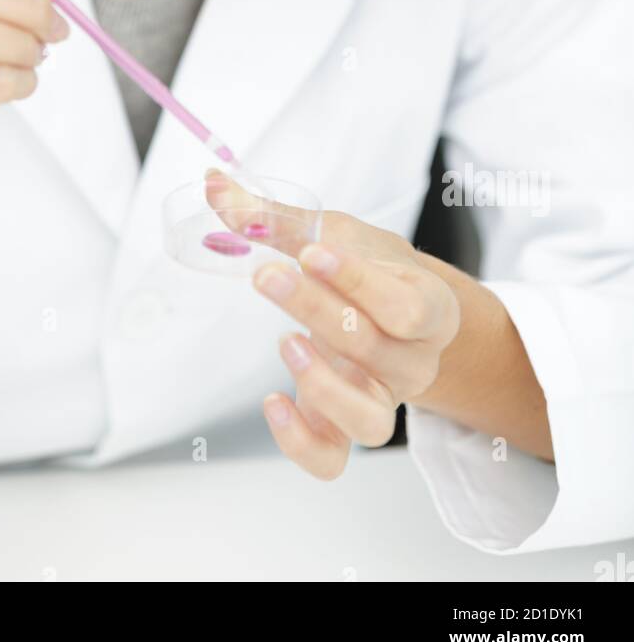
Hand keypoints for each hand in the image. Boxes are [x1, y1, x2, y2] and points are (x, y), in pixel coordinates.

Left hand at [204, 170, 460, 478]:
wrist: (396, 311)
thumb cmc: (368, 267)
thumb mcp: (334, 234)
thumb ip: (275, 216)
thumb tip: (213, 183)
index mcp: (429, 307)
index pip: (407, 306)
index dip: (358, 282)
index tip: (310, 251)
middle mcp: (413, 361)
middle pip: (376, 350)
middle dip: (317, 311)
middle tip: (267, 274)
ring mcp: (382, 400)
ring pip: (370, 422)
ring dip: (323, 386)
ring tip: (285, 342)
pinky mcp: (344, 426)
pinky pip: (332, 459)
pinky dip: (300, 442)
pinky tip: (270, 402)